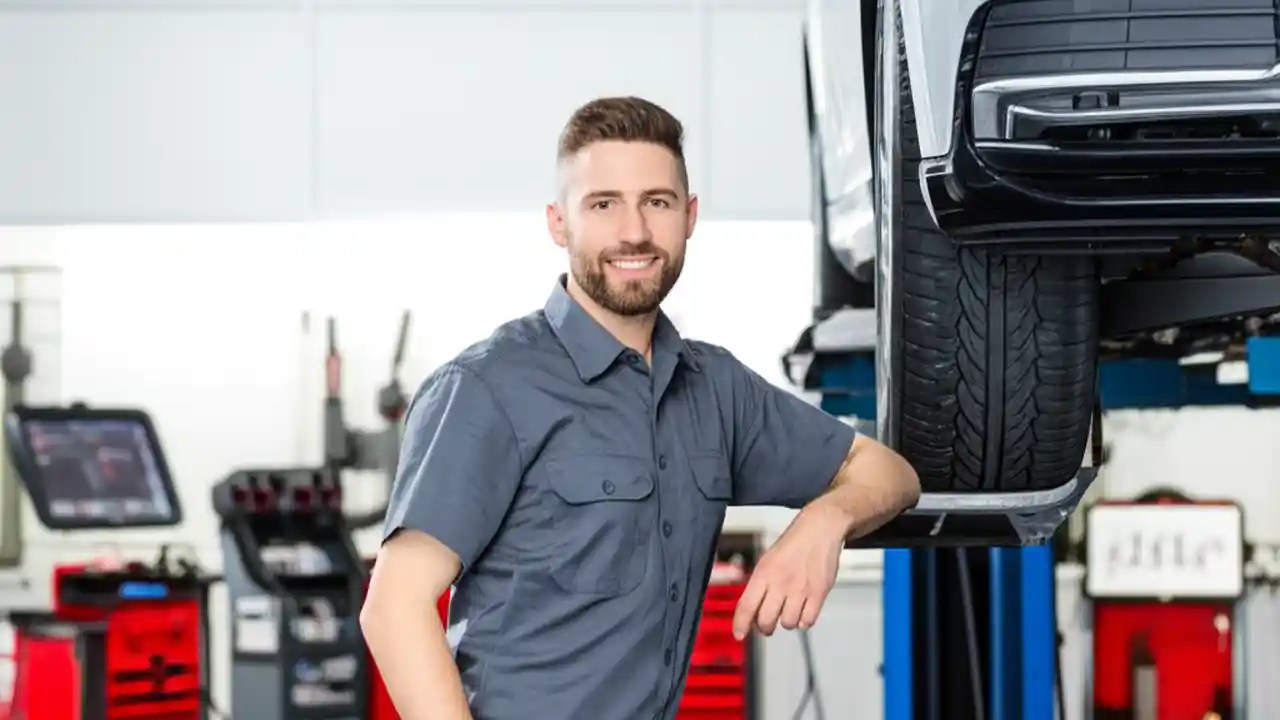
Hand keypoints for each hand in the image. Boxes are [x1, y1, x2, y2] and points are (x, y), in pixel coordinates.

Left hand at [731, 501, 849, 639]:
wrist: (820, 529)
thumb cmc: (793, 543)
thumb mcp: (768, 560)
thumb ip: (760, 584)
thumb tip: (751, 610)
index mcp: (763, 573)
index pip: (746, 606)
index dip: (740, 624)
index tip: (739, 634)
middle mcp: (780, 583)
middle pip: (766, 621)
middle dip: (765, 627)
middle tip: (767, 624)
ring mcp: (800, 589)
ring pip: (788, 624)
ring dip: (786, 622)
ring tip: (789, 611)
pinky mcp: (819, 593)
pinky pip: (808, 621)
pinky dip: (804, 621)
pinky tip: (803, 611)